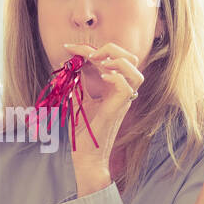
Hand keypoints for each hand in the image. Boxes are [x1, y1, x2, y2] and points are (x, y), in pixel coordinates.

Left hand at [59, 41, 143, 191]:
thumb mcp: (78, 98)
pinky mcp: (119, 109)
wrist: (83, 155)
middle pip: (131, 60)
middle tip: (88, 54)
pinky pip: (128, 87)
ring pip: (136, 72)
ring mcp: (123, 101)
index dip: (89, 49)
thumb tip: (74, 61)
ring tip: (98, 62)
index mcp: (113, 88)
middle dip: (110, 49)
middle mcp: (122, 93)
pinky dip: (116, 77)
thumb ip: (80, 80)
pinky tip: (102, 77)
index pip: (110, 58)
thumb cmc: (80, 132)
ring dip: (118, 61)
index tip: (67, 48)